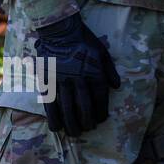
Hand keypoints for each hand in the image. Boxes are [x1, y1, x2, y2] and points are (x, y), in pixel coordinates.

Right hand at [33, 12, 120, 137]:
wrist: (60, 31)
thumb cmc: (84, 41)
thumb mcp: (103, 52)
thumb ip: (110, 70)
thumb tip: (117, 87)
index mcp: (94, 72)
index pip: (99, 97)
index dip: (100, 111)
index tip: (101, 120)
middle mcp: (78, 79)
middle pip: (83, 106)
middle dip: (86, 121)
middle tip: (87, 130)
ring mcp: (61, 81)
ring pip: (66, 107)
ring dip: (70, 123)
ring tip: (74, 133)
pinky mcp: (47, 81)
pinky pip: (49, 103)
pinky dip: (53, 117)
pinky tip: (56, 127)